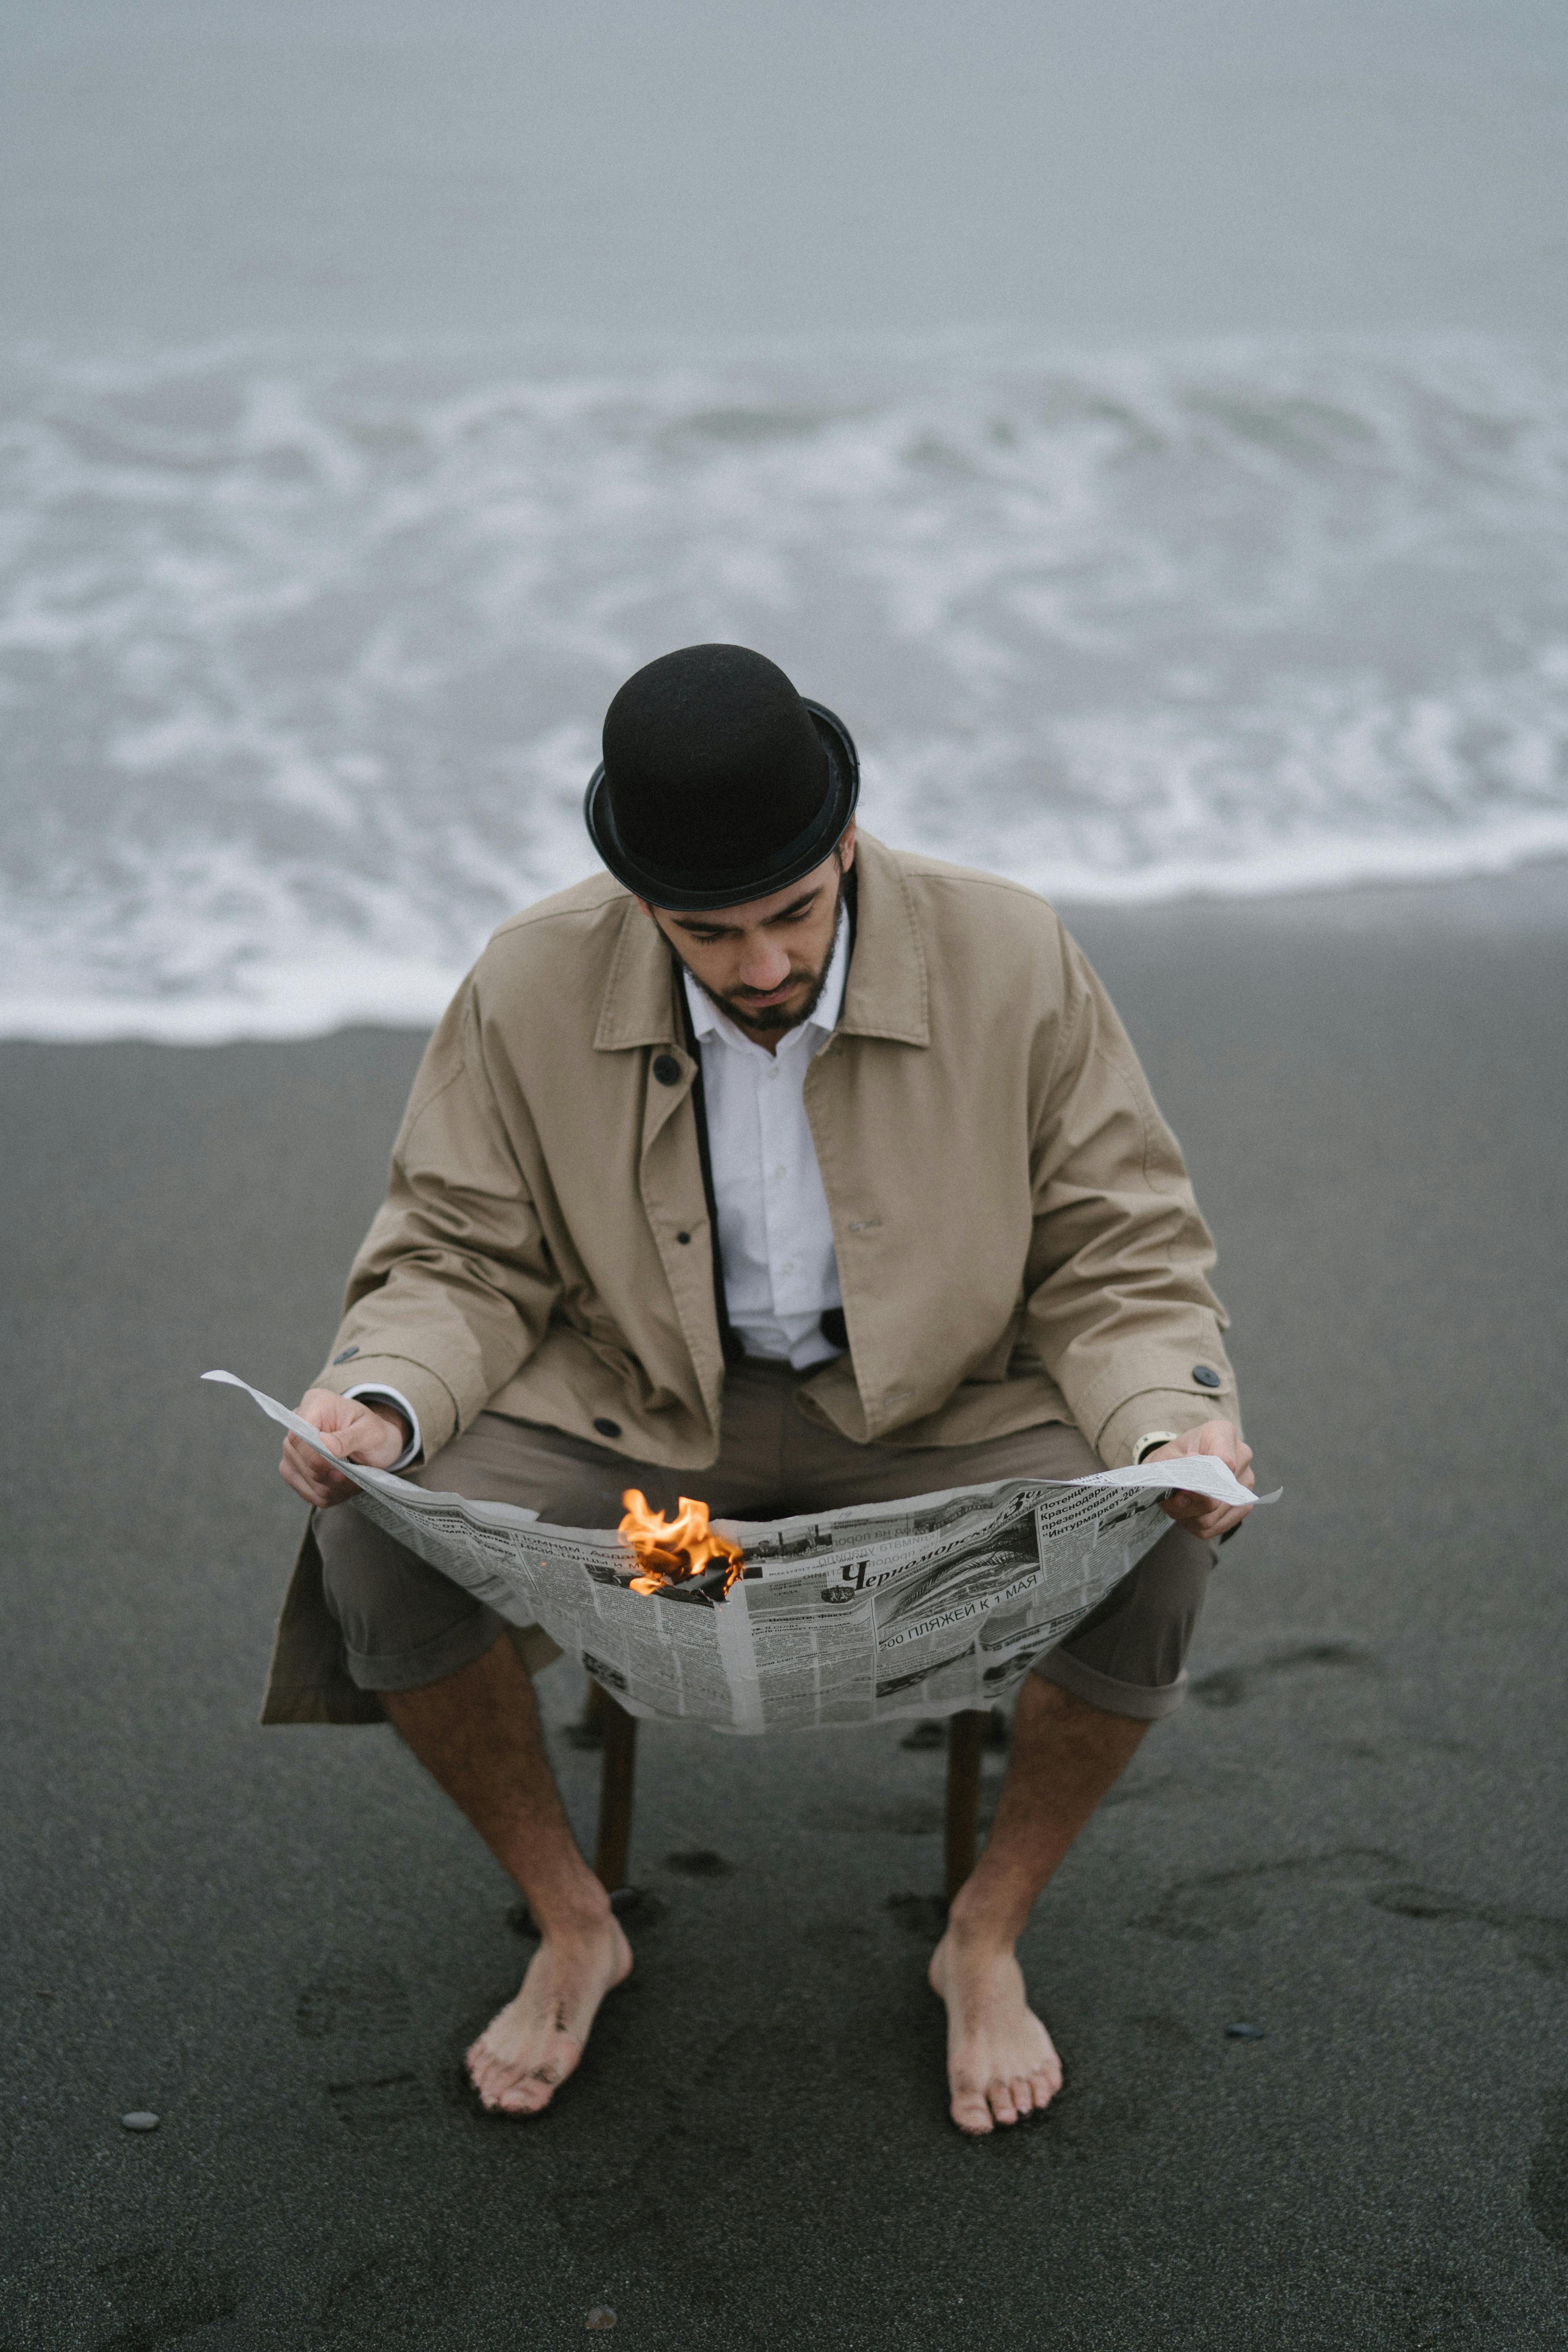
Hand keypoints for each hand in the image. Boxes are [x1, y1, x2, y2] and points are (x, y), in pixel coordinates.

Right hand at [279, 1388, 410, 1509]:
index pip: (299, 1434)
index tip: (339, 1469)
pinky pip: (304, 1491)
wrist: (378, 1444)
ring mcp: (293, 1447)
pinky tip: (342, 1488)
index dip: (315, 1456)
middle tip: (352, 1477)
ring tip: (351, 1482)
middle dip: (326, 1474)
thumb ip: (349, 1437)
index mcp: (317, 1404)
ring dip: (328, 1487)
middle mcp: (299, 1422)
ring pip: (299, 1477)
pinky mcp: (295, 1468)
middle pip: (297, 1457)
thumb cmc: (375, 1432)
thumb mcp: (372, 1431)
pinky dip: (326, 1495)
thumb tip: (326, 1445)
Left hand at [1146, 1420, 1254, 1542]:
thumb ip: (1173, 1471)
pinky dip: (1199, 1525)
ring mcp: (1246, 1481)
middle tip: (1172, 1499)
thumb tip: (1188, 1488)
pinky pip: (1219, 1527)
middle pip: (1217, 1494)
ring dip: (1191, 1516)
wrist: (1181, 1463)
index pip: (1223, 1462)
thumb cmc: (1173, 1458)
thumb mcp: (1163, 1458)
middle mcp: (1241, 1455)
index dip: (1201, 1480)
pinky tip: (1190, 1513)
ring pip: (1214, 1515)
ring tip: (1180, 1504)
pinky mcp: (1244, 1503)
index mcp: (1221, 1433)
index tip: (1182, 1485)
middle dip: (1189, 1504)